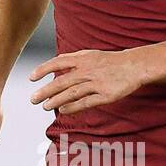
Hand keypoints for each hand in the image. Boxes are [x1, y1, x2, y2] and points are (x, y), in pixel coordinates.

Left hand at [29, 48, 145, 114]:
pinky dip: (74, 107)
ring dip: (57, 101)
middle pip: (62, 81)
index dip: (43, 69)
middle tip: (33, 99)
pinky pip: (86, 102)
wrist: (134, 66)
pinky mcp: (105, 95)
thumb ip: (72, 59)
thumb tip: (55, 63)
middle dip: (46, 91)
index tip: (32, 78)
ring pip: (72, 93)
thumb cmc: (110, 61)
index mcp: (83, 59)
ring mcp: (97, 83)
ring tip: (45, 106)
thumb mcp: (90, 54)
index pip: (58, 62)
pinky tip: (63, 111)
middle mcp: (88, 70)